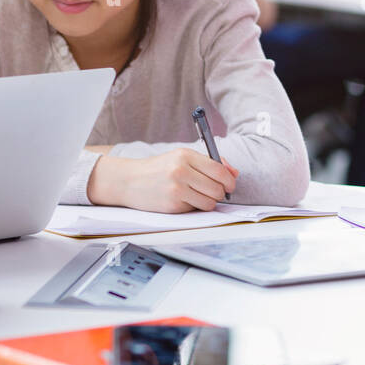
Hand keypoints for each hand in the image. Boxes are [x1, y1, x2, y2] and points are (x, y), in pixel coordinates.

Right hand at [88, 148, 238, 212]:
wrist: (129, 180)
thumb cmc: (160, 168)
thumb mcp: (182, 158)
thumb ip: (210, 163)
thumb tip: (234, 173)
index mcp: (185, 155)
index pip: (219, 170)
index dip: (229, 180)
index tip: (230, 185)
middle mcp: (181, 171)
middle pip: (217, 188)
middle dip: (220, 193)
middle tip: (214, 192)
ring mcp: (176, 189)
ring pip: (210, 202)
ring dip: (208, 202)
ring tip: (197, 196)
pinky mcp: (172, 205)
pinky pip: (196, 209)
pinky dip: (194, 207)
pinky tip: (183, 200)